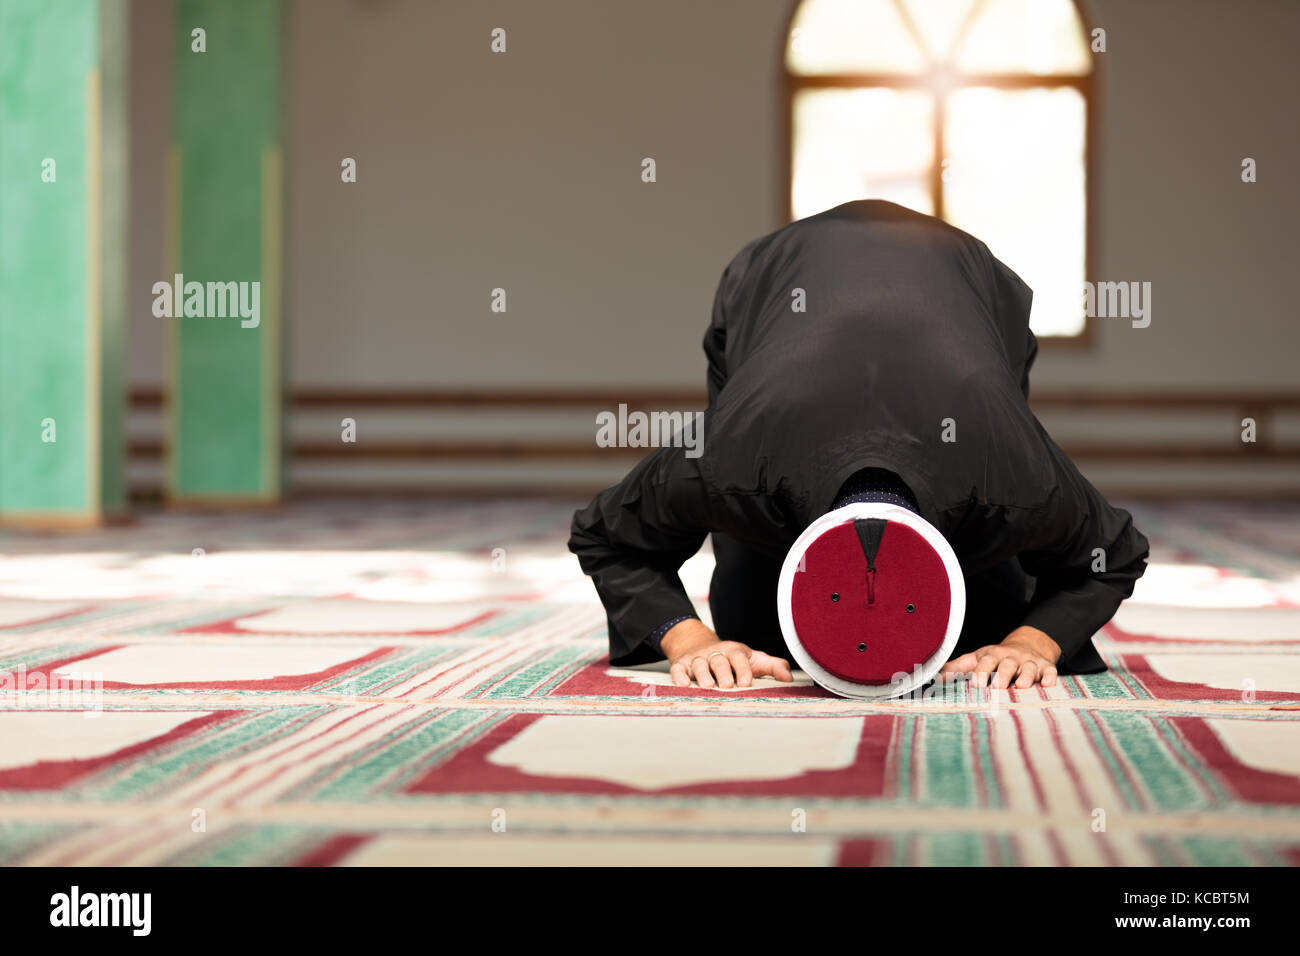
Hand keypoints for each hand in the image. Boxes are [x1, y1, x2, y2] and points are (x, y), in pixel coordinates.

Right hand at [660, 619, 792, 688]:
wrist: (699, 645)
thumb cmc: (732, 658)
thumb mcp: (753, 659)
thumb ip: (772, 667)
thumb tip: (789, 678)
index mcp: (734, 651)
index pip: (739, 657)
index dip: (743, 669)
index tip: (746, 683)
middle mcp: (715, 653)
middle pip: (719, 660)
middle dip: (723, 672)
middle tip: (727, 685)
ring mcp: (698, 658)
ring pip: (699, 664)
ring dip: (703, 675)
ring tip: (708, 687)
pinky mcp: (682, 664)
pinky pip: (679, 669)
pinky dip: (680, 676)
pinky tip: (683, 684)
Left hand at [940, 626, 1061, 688]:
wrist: (1028, 644)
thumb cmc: (996, 657)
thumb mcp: (977, 658)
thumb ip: (957, 668)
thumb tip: (933, 676)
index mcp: (992, 655)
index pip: (986, 661)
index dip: (981, 671)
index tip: (976, 683)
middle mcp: (1011, 657)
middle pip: (1007, 664)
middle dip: (1003, 674)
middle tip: (998, 686)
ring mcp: (1030, 662)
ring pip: (1029, 667)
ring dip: (1026, 676)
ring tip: (1022, 686)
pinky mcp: (1046, 667)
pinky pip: (1050, 671)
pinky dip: (1050, 677)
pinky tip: (1048, 684)